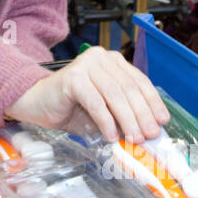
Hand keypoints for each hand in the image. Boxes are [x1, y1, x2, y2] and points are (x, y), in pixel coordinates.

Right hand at [4, 46, 169, 141]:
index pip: (139, 81)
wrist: (35, 102)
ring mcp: (86, 65)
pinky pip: (96, 102)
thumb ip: (123, 114)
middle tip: (149, 135)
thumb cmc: (70, 107)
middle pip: (129, 88)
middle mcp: (100, 58)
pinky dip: (105, 121)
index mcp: (112, 62)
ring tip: (133, 139)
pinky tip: (110, 136)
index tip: (162, 121)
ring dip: (127, 120)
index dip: (153, 102)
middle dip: (142, 115)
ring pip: (115, 95)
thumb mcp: (104, 110)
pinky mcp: (73, 77)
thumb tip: (147, 131)